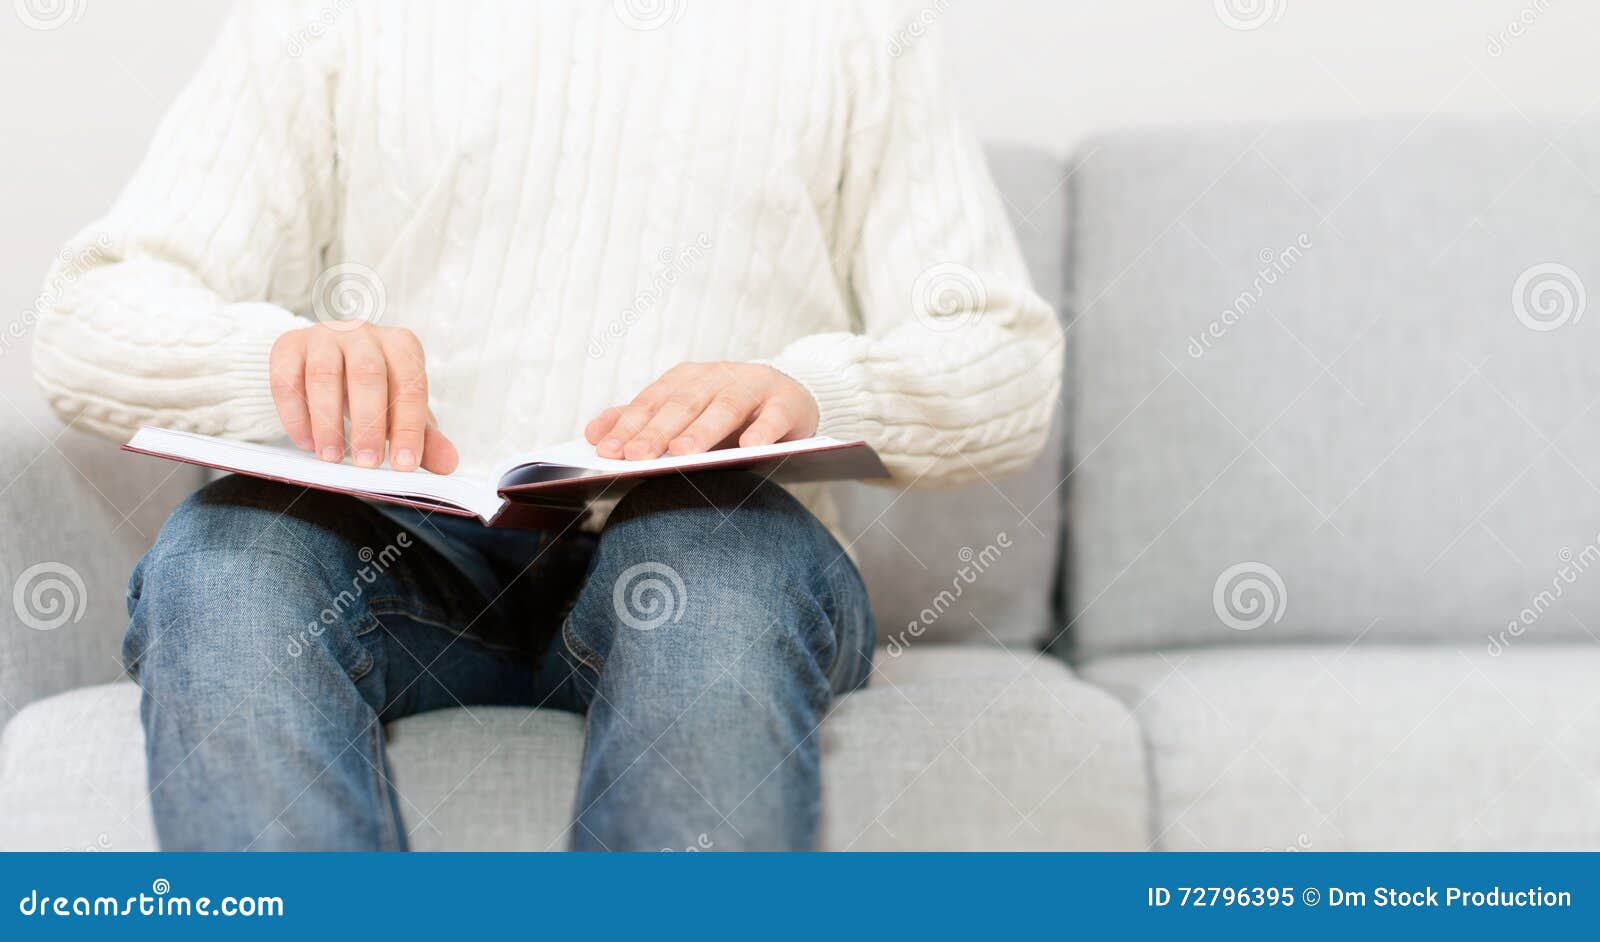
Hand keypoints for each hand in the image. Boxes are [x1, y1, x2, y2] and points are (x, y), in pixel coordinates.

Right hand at [269, 323, 458, 472]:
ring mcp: (323, 335)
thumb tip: (448, 464)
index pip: (410, 385)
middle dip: (368, 423)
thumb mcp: (401, 409)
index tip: (405, 464)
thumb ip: (424, 436)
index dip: (409, 427)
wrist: (328, 357)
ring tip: (331, 457)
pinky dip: (296, 415)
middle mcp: (363, 333)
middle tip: (367, 462)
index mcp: (400, 345)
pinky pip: (287, 380)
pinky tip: (306, 442)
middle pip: (368, 374)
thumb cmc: (374, 388)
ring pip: (324, 375)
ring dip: (327, 421)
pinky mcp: (288, 346)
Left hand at [585, 362, 818, 459]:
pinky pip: (774, 416)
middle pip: (684, 405)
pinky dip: (763, 430)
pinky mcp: (786, 402)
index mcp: (686, 379)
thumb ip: (641, 422)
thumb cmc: (726, 412)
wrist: (788, 397)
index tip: (608, 451)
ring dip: (704, 430)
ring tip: (684, 453)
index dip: (629, 426)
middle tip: (637, 457)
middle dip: (658, 432)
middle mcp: (716, 377)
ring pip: (725, 407)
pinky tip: (751, 447)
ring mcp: (753, 386)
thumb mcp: (683, 413)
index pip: (652, 403)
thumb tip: (593, 434)